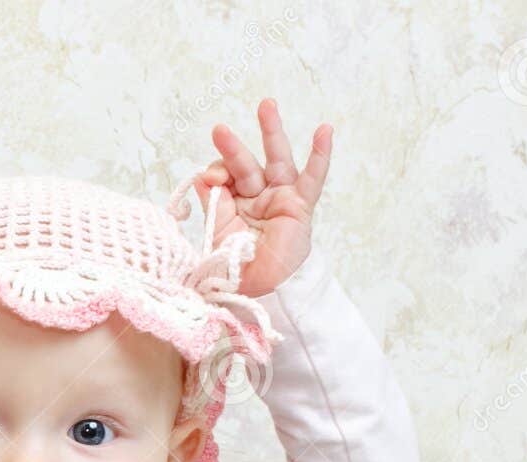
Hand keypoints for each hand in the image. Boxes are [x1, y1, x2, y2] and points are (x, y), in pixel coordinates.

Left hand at [190, 97, 331, 297]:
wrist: (264, 290)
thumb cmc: (239, 266)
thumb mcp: (219, 235)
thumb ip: (213, 205)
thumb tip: (202, 175)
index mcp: (232, 203)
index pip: (223, 177)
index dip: (216, 174)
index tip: (211, 178)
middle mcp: (256, 195)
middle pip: (245, 164)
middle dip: (232, 147)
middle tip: (218, 129)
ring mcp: (279, 196)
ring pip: (275, 159)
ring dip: (271, 131)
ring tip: (266, 105)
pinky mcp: (300, 204)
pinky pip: (313, 176)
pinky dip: (319, 155)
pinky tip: (324, 131)